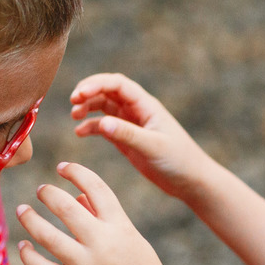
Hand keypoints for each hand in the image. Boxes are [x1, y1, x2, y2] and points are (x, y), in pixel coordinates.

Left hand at [16, 163, 188, 264]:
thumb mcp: (132, 241)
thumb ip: (106, 218)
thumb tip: (78, 196)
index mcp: (121, 227)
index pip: (96, 186)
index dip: (76, 171)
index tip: (62, 167)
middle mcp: (103, 244)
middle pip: (65, 206)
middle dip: (48, 193)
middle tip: (41, 190)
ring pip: (47, 236)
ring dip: (30, 219)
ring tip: (23, 210)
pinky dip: (28, 256)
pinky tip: (23, 247)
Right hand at [69, 73, 216, 201]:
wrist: (191, 181)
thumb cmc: (179, 161)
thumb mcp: (153, 147)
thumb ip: (128, 134)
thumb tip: (102, 122)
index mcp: (146, 105)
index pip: (118, 84)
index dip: (96, 84)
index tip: (79, 94)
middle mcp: (137, 110)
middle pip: (108, 91)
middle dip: (89, 92)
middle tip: (72, 102)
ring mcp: (131, 124)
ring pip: (104, 107)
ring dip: (88, 107)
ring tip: (74, 116)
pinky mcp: (128, 139)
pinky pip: (105, 126)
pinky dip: (91, 126)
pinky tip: (80, 132)